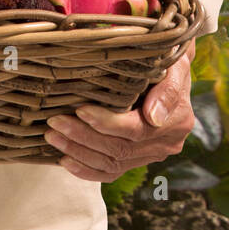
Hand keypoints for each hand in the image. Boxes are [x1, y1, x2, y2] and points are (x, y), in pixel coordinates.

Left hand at [43, 39, 196, 181]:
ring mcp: (150, 154)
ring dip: (78, 151)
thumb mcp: (173, 63)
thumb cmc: (165, 58)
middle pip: (120, 148)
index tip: (80, 110)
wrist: (168, 63)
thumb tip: (153, 117)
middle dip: (83, 136)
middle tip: (55, 122)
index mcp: (176, 121)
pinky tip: (65, 159)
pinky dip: (86, 170)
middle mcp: (165, 143)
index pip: (136, 130)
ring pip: (111, 162)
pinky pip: (110, 172)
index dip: (106, 123)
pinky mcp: (136, 159)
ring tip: (52, 136)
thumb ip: (168, 88)